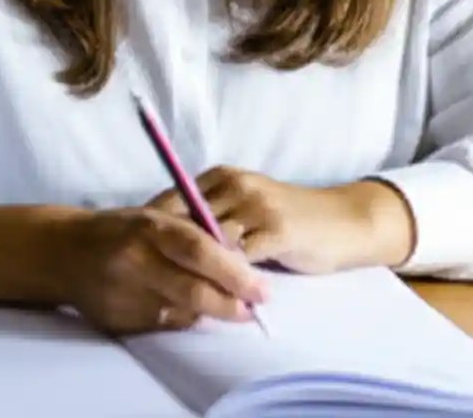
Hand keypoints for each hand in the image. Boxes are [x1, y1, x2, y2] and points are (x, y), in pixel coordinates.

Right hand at [57, 208, 268, 334]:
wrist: (65, 252)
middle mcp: (135, 261)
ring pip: (182, 313)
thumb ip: (194, 234)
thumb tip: (242, 259)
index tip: (262, 288)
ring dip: (209, 311)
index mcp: (149, 228)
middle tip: (254, 309)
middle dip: (230, 304)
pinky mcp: (118, 319)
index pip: (199, 250)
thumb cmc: (123, 230)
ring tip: (224, 303)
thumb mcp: (156, 217)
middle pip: (193, 291)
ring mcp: (125, 294)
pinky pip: (164, 324)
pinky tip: (180, 304)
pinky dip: (182, 316)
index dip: (234, 272)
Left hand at [147, 167, 415, 274]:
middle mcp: (235, 185)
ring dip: (192, 269)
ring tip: (171, 292)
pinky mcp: (276, 231)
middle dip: (164, 251)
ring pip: (209, 242)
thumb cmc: (289, 217)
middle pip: (185, 221)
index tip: (130, 252)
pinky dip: (224, 279)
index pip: (173, 200)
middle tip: (141, 276)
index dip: (151, 229)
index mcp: (222, 177)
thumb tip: (167, 240)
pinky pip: (239, 259)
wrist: (342, 221)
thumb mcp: (245, 207)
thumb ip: (212, 218)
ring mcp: (256, 206)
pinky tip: (213, 296)